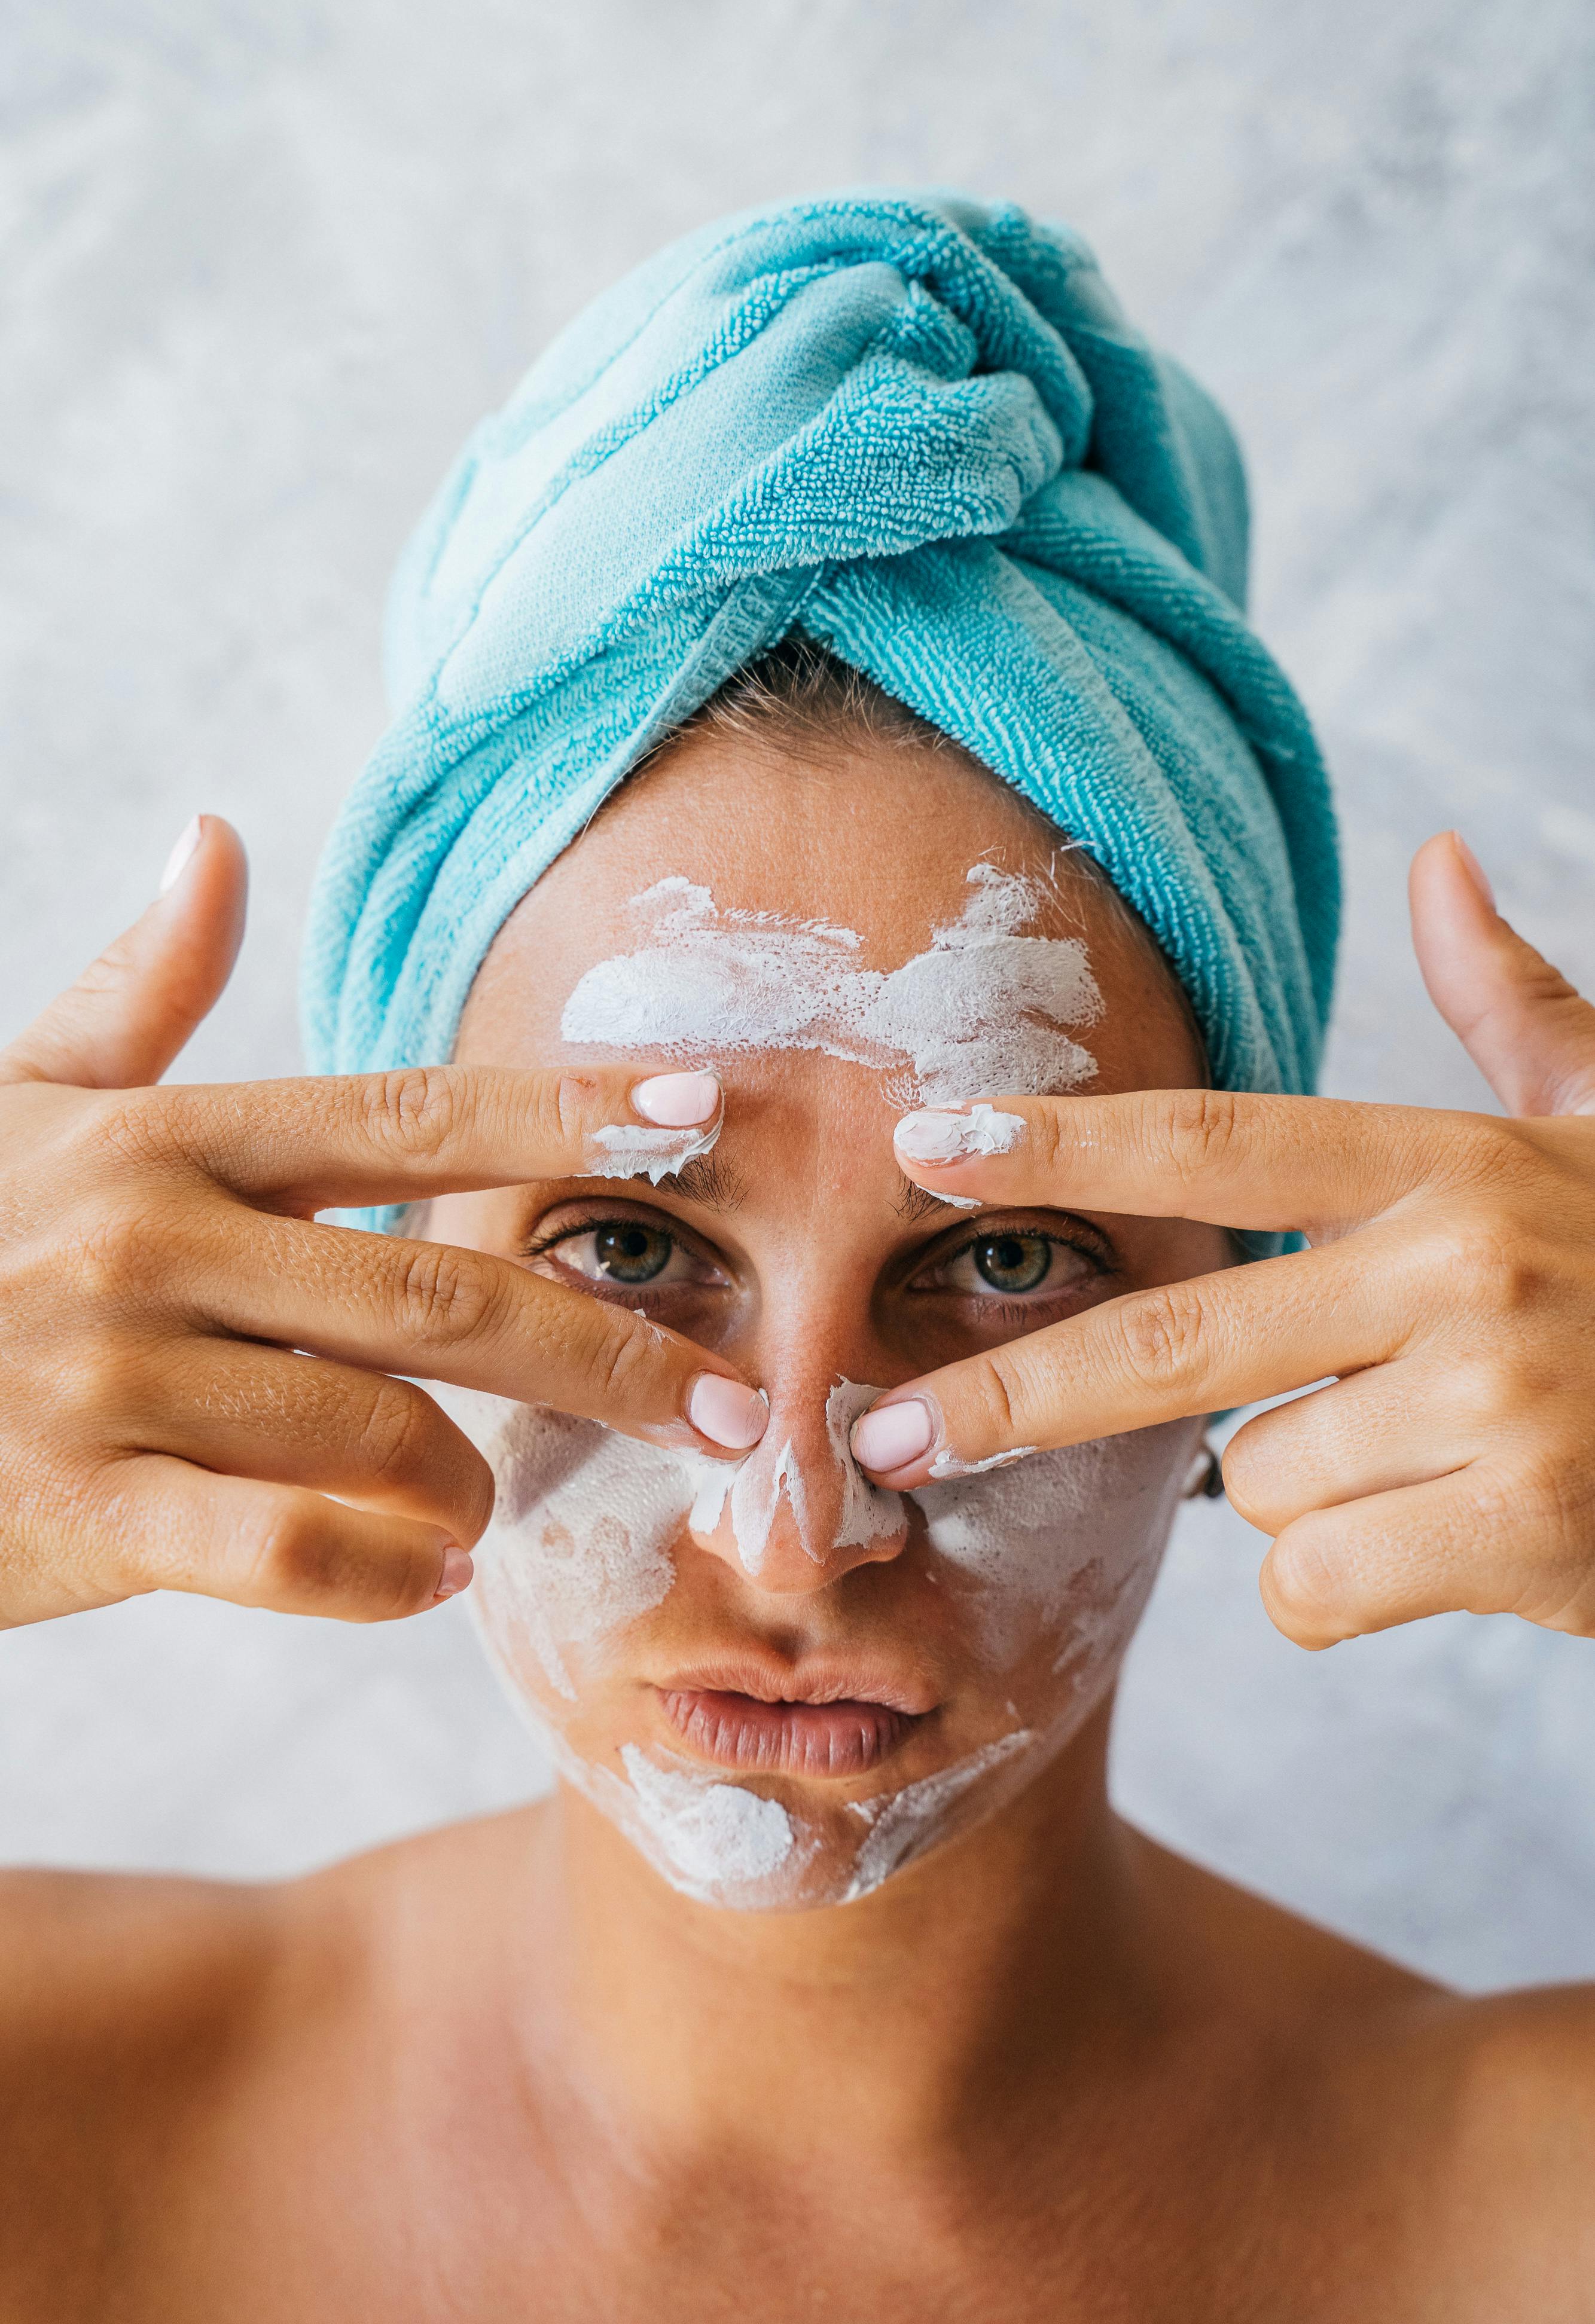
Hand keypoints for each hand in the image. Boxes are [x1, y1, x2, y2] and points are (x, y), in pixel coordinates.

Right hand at [0, 818, 763, 1629]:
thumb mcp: (21, 1100)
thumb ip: (136, 989)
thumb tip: (214, 837)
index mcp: (166, 1138)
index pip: (406, 1113)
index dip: (564, 1108)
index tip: (700, 1109)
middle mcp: (155, 1243)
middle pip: (445, 1292)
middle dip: (615, 1354)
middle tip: (742, 1410)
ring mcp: (115, 1378)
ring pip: (382, 1438)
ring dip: (472, 1486)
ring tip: (482, 1504)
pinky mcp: (82, 1512)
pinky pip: (293, 1554)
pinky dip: (384, 1576)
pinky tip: (416, 1575)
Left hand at [854, 832, 1594, 1650]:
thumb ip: (1513, 1003)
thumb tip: (1441, 863)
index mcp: (1458, 1165)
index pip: (1221, 1143)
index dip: (1064, 1143)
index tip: (928, 1141)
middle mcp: (1463, 1272)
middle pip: (1175, 1343)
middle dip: (1012, 1394)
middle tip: (889, 1432)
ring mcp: (1495, 1404)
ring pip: (1258, 1481)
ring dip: (1309, 1486)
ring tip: (1433, 1452)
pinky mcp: (1521, 1533)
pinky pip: (1315, 1583)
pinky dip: (1348, 1582)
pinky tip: (1449, 1536)